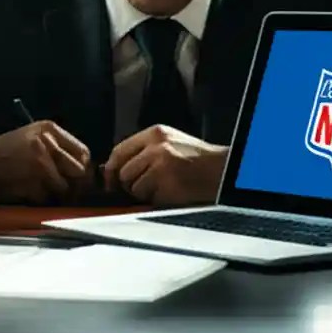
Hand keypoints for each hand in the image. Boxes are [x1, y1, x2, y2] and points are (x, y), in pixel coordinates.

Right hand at [0, 121, 91, 203]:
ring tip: (46, 190)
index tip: (81, 179)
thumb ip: (60, 148)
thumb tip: (86, 171)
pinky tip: (31, 192)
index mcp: (50, 130)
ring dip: (57, 194)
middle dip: (76, 185)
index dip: (85, 169)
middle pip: (78, 171)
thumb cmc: (12, 149)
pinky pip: (45, 198)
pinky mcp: (28, 182)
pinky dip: (41, 199)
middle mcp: (45, 144)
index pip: (83, 152)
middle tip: (70, 191)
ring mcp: (37, 164)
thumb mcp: (37, 137)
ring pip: (64, 187)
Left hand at [103, 125, 227, 206]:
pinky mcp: (165, 181)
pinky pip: (148, 197)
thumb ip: (143, 152)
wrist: (222, 170)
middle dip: (129, 185)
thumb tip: (109, 170)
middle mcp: (155, 145)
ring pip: (133, 186)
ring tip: (165, 187)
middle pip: (122, 171)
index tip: (111, 182)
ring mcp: (160, 163)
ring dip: (145, 193)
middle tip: (146, 188)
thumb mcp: (170, 144)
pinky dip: (156, 199)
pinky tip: (172, 192)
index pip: (119, 150)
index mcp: (155, 133)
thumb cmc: (198, 161)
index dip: (111, 169)